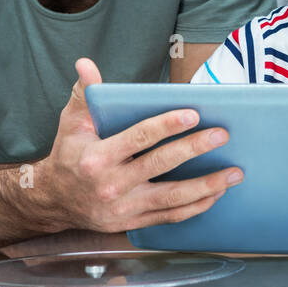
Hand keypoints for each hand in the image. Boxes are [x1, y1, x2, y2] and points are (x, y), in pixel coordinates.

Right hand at [36, 57, 243, 232]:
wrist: (53, 200)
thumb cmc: (69, 155)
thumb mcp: (71, 122)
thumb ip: (84, 94)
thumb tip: (85, 64)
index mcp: (97, 158)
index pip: (138, 138)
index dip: (167, 126)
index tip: (194, 114)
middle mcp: (112, 186)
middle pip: (161, 166)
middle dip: (194, 149)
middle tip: (221, 135)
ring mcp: (124, 208)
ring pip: (173, 198)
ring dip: (207, 186)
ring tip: (234, 172)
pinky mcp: (133, 223)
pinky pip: (171, 216)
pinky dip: (196, 206)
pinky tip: (217, 193)